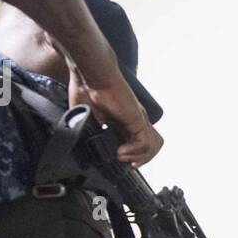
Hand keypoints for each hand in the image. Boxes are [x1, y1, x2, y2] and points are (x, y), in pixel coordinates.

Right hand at [48, 32, 162, 166]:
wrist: (90, 73)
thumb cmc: (86, 87)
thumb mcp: (85, 114)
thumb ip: (90, 129)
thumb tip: (87, 145)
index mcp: (122, 119)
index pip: (137, 141)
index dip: (132, 155)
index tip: (119, 160)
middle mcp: (133, 119)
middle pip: (150, 145)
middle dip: (141, 159)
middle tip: (127, 164)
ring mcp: (137, 118)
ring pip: (152, 145)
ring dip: (139, 157)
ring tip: (122, 158)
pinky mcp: (136, 118)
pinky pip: (144, 142)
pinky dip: (133, 152)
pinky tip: (120, 152)